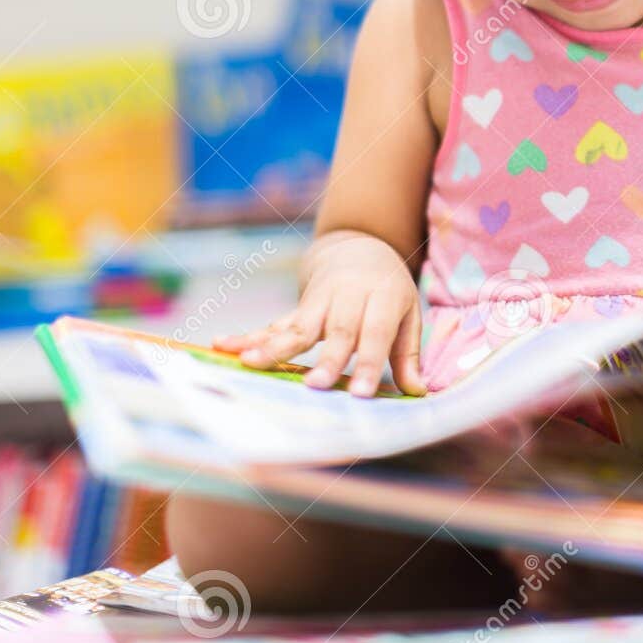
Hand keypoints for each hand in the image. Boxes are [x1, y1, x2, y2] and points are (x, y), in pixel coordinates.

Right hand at [213, 233, 425, 396]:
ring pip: (297, 325)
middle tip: (314, 385)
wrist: (361, 249)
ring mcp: (319, 300)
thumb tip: (419, 391)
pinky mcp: (298, 308)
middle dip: (326, 359)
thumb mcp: (407, 315)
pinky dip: (248, 335)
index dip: (369, 363)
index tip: (360, 394)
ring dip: (274, 347)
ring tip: (253, 365)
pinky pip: (272, 323)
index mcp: (383, 298)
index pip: (377, 334)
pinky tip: (222, 345)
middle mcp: (349, 297)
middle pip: (338, 330)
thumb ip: (408, 353)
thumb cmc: (389, 292)